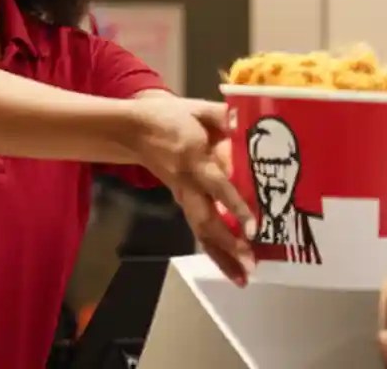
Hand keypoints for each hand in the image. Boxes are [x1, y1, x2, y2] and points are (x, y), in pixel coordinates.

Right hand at [128, 96, 256, 285]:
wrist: (132, 130)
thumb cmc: (169, 117)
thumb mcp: (196, 108)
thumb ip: (223, 116)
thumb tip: (248, 120)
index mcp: (193, 159)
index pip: (217, 186)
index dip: (235, 207)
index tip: (253, 228)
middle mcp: (188, 184)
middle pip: (206, 221)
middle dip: (228, 245)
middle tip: (250, 264)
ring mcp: (183, 196)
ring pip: (201, 232)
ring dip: (222, 256)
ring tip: (242, 278)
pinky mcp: (182, 202)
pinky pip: (198, 229)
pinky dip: (214, 249)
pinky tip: (230, 265)